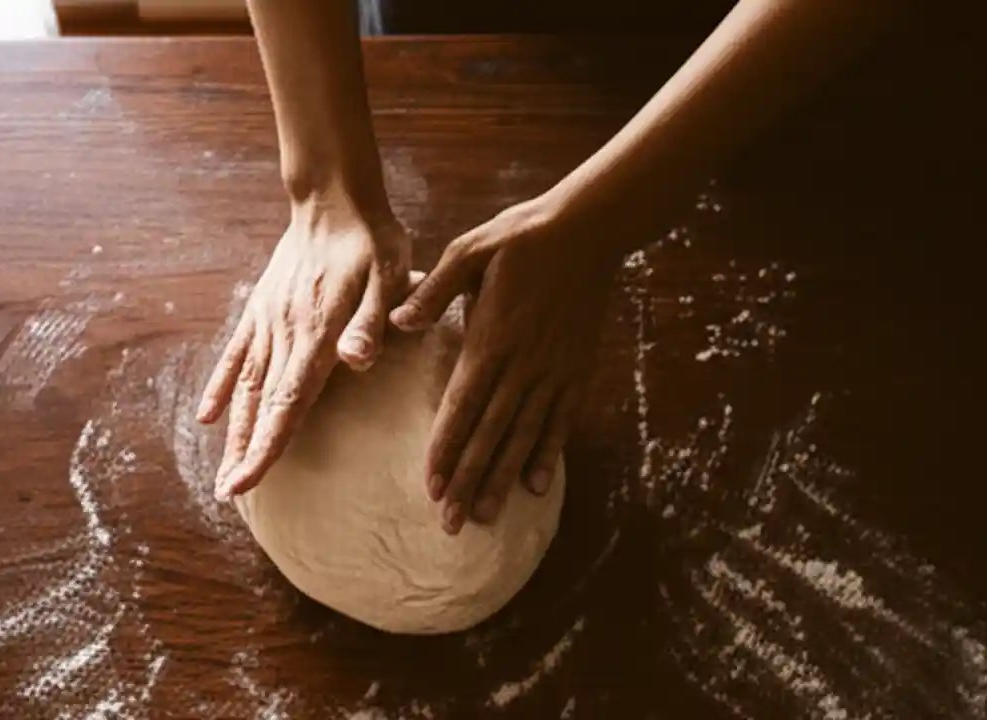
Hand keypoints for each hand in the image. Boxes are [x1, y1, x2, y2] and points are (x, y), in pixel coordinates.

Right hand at [198, 200, 410, 499]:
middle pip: (262, 404)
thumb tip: (358, 361)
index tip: (245, 482)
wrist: (335, 198)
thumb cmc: (372, 241)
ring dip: (234, 431)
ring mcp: (267, 322)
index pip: (288, 401)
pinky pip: (236, 355)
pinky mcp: (261, 310)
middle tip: (228, 495)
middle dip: (246, 452)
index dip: (267, 445)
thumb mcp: (388, 274)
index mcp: (316, 332)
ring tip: (222, 471)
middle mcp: (284, 332)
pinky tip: (208, 416)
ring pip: (246, 387)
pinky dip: (221, 387)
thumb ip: (373, 320)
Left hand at [390, 196, 620, 534]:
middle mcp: (522, 364)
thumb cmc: (520, 238)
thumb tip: (398, 322)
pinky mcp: (576, 369)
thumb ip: (434, 291)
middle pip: (491, 433)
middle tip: (451, 523)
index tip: (432, 487)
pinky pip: (561, 420)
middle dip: (470, 481)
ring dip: (504, 478)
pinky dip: (548, 454)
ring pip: (524, 436)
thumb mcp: (469, 251)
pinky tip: (536, 487)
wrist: (589, 229)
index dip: (447, 449)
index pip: (462, 406)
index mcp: (490, 338)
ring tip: (487, 516)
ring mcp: (553, 370)